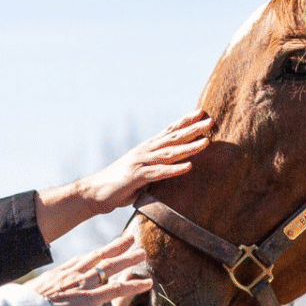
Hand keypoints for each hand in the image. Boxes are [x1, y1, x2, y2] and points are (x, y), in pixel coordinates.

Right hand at [26, 233, 152, 305]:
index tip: (105, 247)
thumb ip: (43, 295)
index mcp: (61, 272)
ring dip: (129, 260)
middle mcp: (75, 273)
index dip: (97, 252)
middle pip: (100, 255)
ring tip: (143, 254)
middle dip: (116, 247)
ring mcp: (84, 283)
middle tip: (130, 239)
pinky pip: (117, 289)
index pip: (84, 258)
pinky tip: (148, 283)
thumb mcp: (33, 295)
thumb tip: (38, 301)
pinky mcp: (91, 297)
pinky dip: (134, 285)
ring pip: (112, 267)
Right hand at [35, 111, 213, 241]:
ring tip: (206, 142)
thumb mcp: (142, 173)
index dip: (185, 121)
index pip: (169, 131)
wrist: (94, 192)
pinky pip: (159, 173)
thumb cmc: (120, 185)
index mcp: (147, 149)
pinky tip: (189, 167)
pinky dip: (174, 170)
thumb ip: (157, 169)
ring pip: (169, 153)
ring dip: (189, 147)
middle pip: (173, 138)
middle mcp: (145, 151)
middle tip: (210, 121)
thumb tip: (173, 171)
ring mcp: (141, 163)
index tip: (201, 113)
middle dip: (193, 129)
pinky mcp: (137, 177)